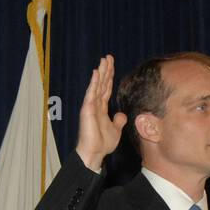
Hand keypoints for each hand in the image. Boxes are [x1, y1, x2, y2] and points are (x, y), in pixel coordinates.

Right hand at [76, 54, 127, 171]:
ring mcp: (90, 106)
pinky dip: (93, 83)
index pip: (106, 88)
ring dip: (100, 72)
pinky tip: (96, 73)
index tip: (112, 65)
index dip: (109, 76)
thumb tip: (121, 114)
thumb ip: (118, 121)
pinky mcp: (87, 109)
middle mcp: (95, 104)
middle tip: (108, 57)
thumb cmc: (102, 143)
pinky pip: (91, 93)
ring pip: (97, 85)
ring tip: (104, 60)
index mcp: (102, 108)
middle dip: (105, 70)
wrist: (94, 153)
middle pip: (101, 83)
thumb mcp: (115, 130)